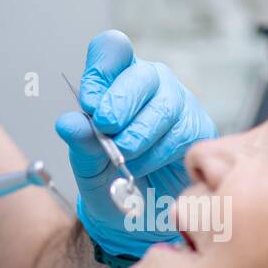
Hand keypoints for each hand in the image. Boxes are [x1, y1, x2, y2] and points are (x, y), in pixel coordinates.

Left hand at [55, 30, 215, 256]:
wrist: (133, 218)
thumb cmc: (108, 179)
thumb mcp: (86, 164)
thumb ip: (80, 142)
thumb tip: (69, 123)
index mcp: (116, 79)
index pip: (111, 49)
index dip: (101, 71)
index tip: (90, 104)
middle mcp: (149, 83)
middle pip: (141, 74)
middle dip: (120, 102)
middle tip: (106, 128)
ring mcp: (177, 103)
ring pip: (164, 106)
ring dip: (138, 136)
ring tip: (123, 158)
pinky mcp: (198, 128)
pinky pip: (182, 134)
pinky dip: (158, 154)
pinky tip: (145, 165)